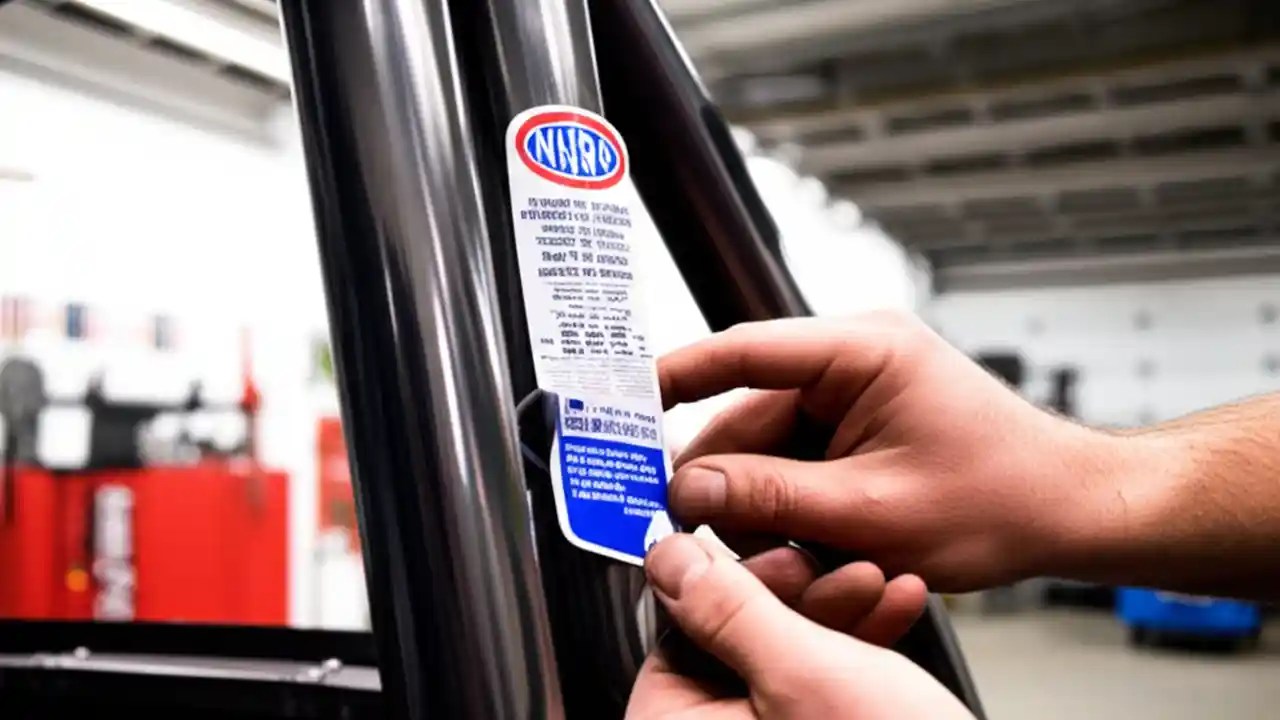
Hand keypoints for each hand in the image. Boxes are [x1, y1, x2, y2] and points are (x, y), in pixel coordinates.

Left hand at [627, 534, 970, 718]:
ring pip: (783, 661)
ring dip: (839, 613)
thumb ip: (727, 609)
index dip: (733, 586)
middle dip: (803, 597)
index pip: (675, 637)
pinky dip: (856, 650)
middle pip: (734, 644)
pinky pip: (817, 690)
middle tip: (845, 571)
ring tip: (882, 584)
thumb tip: (668, 558)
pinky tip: (894, 612)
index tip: (779, 555)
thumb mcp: (801, 672)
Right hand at [660, 312, 1146, 591]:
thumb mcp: (871, 510)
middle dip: (727, 477)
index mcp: (860, 350)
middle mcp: (853, 359)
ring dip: (764, 501)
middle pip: (748, 413)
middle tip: (702, 529)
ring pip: (768, 447)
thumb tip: (686, 488)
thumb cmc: (1002, 497)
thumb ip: (768, 495)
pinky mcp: (860, 426)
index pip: (742, 350)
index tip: (621, 402)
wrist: (1069, 512)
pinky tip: (813, 540)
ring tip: (798, 550)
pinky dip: (791, 504)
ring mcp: (857, 393)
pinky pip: (798, 461)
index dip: (674, 375)